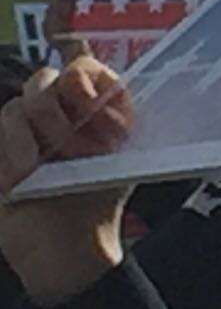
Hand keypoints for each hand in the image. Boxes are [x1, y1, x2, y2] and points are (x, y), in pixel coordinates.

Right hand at [0, 57, 134, 305]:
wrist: (65, 248)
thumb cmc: (97, 203)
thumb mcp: (120, 156)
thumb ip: (115, 115)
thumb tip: (90, 78)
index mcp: (93, 107)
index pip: (81, 60)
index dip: (79, 61)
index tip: (80, 85)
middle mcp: (57, 112)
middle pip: (44, 79)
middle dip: (55, 113)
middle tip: (70, 149)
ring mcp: (23, 129)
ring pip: (15, 107)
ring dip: (29, 140)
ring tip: (39, 169)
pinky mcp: (0, 148)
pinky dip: (9, 156)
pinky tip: (19, 181)